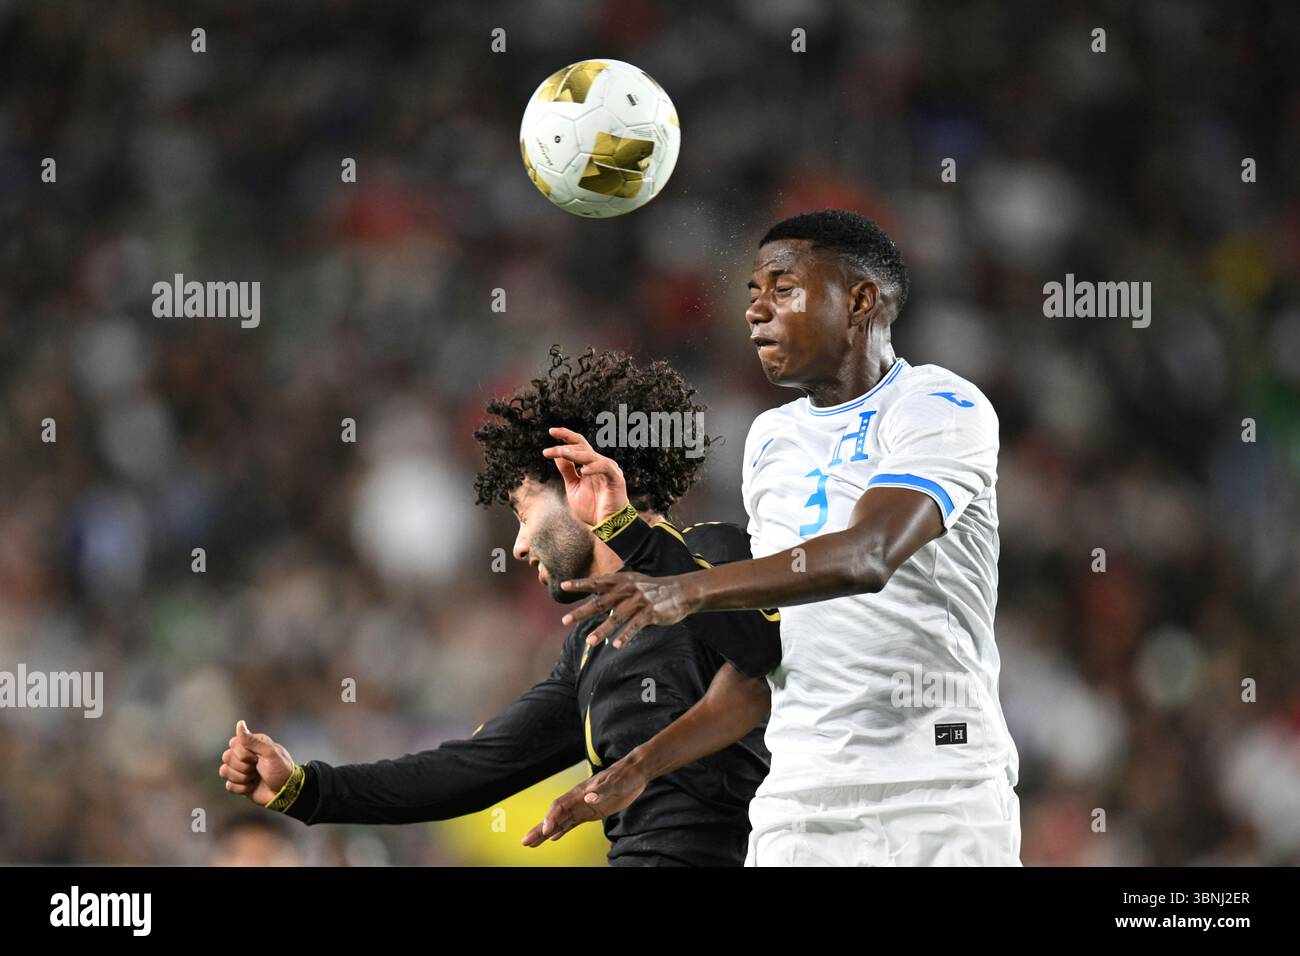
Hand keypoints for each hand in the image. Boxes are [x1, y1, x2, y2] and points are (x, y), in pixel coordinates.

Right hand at [219, 719, 294, 806]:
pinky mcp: (239, 784)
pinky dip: (241, 788)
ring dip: (242, 778)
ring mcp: (241, 770)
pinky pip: (228, 786)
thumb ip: (252, 740)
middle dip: (243, 766)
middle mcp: (244, 755)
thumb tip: (240, 723)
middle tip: (257, 768)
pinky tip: (252, 786)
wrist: (285, 792)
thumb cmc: (281, 770)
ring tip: (255, 778)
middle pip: (226, 757)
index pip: (233, 743)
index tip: (257, 758)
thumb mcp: (270, 753)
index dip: (243, 753)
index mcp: (252, 744)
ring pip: (224, 771)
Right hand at [521, 755, 649, 846]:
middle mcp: (578, 800)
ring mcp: (583, 806)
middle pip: (554, 816)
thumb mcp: (616, 782)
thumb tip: (588, 798)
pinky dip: (561, 831)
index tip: (545, 830)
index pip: (560, 806)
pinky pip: (572, 823)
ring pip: (560, 822)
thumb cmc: (625, 775)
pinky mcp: (591, 812)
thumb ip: (602, 790)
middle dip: (539, 829)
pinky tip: (553, 838)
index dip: (551, 818)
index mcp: (581, 791)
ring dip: (546, 833)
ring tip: (532, 844)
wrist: (635, 772)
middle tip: (526, 841)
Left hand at [542, 426, 628, 527]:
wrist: (606, 525)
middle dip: (563, 448)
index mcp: (589, 464)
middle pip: (581, 447)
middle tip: (547, 452)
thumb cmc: (592, 508)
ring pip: (590, 456)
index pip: (578, 444)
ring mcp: (608, 469)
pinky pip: (604, 467)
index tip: (551, 431)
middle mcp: (599, 463)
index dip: (566, 436)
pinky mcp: (616, 478)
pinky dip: (593, 468)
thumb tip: (557, 455)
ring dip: (575, 454)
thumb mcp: (573, 487)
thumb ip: (567, 471)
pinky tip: (582, 471)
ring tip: (562, 454)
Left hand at [561, 571, 699, 647]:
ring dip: (602, 630)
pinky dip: (625, 636)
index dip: (580, 584)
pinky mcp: (651, 613)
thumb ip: (614, 591)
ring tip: (590, 642)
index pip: (597, 582)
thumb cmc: (653, 589)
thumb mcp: (633, 583)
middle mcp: (628, 589)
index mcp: (621, 580)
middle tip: (565, 620)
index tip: (563, 586)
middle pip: (601, 602)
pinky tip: (615, 645)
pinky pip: (635, 626)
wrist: (681, 590)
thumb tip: (594, 599)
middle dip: (582, 612)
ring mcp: (639, 601)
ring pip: (616, 617)